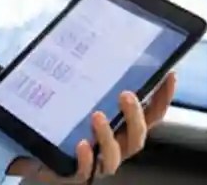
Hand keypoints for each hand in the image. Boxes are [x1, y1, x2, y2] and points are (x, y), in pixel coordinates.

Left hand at [8, 73, 177, 181]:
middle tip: (126, 94)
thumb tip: (83, 35)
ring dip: (108, 136)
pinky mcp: (76, 172)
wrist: (36, 154)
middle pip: (138, 136)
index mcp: (123, 127)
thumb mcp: (79, 94)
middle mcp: (117, 146)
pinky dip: (86, 159)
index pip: (153, 114)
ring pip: (114, 156)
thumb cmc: (64, 121)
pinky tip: (81, 145)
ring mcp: (98, 161)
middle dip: (135, 115)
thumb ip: (87, 74)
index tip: (169, 74)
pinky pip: (85, 171)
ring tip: (97, 116)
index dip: (164, 97)